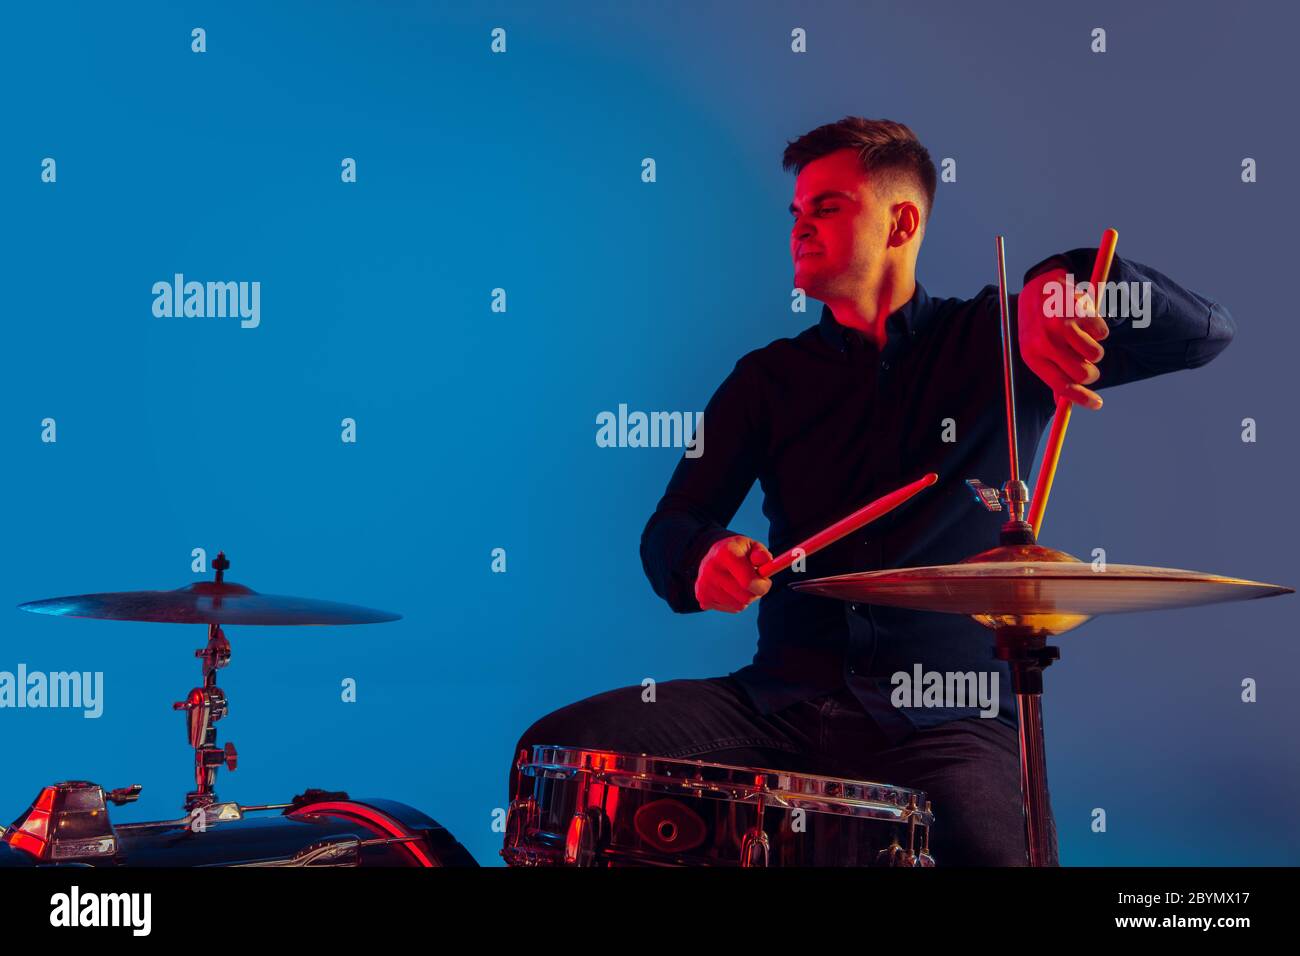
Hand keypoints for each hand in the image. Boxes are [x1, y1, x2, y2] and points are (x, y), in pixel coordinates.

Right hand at [694, 535, 772, 612]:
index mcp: (725, 553)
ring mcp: (705, 585)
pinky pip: (731, 608)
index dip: (762, 585)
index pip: (748, 581)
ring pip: (739, 605)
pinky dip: (735, 602)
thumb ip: (761, 554)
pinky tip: (729, 589)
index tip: (766, 582)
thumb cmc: (738, 552)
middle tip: (755, 582)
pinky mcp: (702, 598)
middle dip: (755, 592)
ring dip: (745, 597)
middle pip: (746, 597)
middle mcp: (711, 569)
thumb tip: (765, 561)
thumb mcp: (752, 546)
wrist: (713, 557)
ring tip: (740, 583)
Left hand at [1018, 267, 1108, 409]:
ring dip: (1095, 350)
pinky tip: (1084, 320)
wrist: (1039, 287)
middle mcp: (1044, 341)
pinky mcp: (1077, 308)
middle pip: (1083, 374)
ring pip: (1096, 355)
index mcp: (1032, 356)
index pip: (1061, 386)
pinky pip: (1102, 333)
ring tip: (1082, 338)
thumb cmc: (1039, 326)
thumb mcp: (1037, 349)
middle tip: (1089, 365)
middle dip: (1092, 374)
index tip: (1097, 404)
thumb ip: (1051, 372)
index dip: (1082, 398)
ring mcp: (1061, 324)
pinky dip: (1099, 330)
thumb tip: (1062, 402)